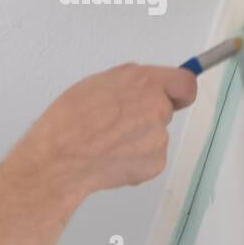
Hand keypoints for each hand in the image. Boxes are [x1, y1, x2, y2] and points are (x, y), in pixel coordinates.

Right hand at [23, 62, 197, 199]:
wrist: (58, 161)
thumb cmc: (68, 125)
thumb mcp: (96, 84)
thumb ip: (129, 83)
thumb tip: (142, 86)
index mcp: (143, 81)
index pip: (184, 82)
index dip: (179, 91)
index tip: (178, 96)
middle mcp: (156, 106)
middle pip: (166, 110)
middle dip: (148, 117)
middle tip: (119, 127)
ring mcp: (158, 137)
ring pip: (156, 136)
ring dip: (139, 141)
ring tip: (108, 145)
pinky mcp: (155, 163)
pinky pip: (151, 159)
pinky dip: (136, 162)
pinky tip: (112, 160)